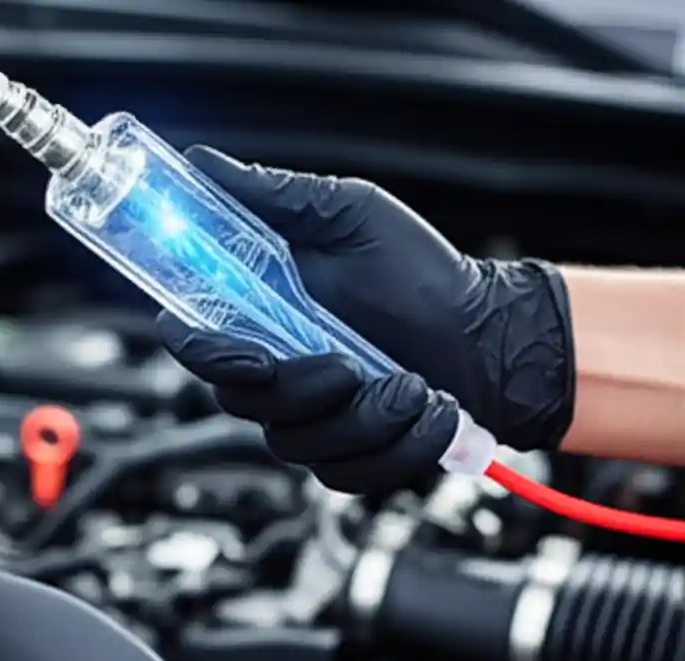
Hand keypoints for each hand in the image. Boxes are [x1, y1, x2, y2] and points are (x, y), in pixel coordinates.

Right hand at [178, 146, 574, 451]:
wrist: (489, 331)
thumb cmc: (420, 272)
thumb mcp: (347, 215)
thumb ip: (271, 197)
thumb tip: (202, 163)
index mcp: (257, 315)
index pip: (195, 343)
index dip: (204, 353)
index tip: (251, 354)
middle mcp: (272, 371)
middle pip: (243, 401)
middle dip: (303, 389)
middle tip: (354, 366)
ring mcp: (307, 419)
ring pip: (297, 442)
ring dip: (364, 419)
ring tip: (413, 387)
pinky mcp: (347, 457)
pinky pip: (345, 475)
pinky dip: (394, 449)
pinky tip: (428, 415)